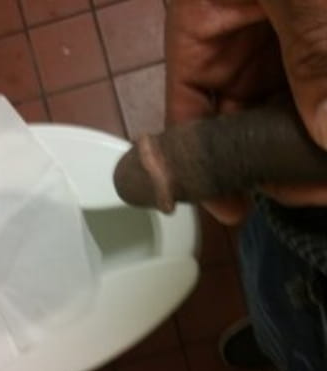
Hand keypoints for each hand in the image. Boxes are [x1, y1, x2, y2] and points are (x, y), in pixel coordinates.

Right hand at [166, 0, 326, 222]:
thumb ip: (308, 51)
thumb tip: (326, 134)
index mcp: (201, 31)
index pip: (187, 113)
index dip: (202, 166)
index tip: (231, 209)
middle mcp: (235, 46)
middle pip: (238, 121)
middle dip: (267, 160)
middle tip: (304, 192)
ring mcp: (276, 43)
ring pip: (282, 109)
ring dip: (303, 143)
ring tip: (322, 176)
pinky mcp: (312, 38)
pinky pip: (312, 87)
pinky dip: (321, 118)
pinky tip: (326, 148)